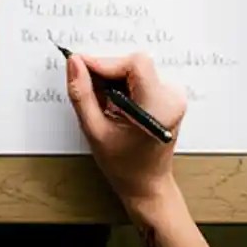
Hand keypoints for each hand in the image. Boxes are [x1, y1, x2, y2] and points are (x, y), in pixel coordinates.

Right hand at [66, 53, 186, 212]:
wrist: (147, 184)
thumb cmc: (124, 165)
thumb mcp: (94, 130)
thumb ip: (81, 93)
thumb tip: (74, 63)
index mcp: (159, 107)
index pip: (134, 64)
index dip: (104, 62)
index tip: (80, 67)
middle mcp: (171, 97)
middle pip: (133, 64)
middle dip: (106, 72)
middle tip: (88, 92)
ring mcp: (172, 95)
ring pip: (134, 69)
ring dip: (112, 79)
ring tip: (102, 104)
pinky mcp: (167, 95)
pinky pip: (139, 77)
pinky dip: (121, 84)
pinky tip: (113, 104)